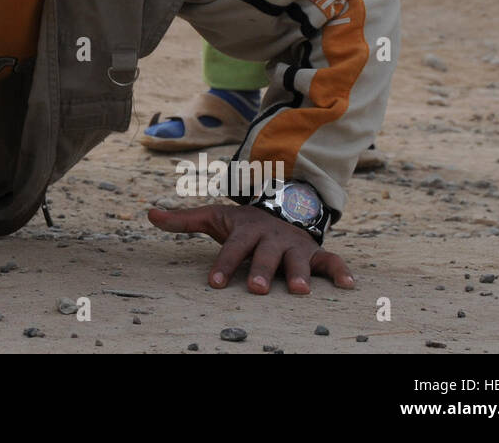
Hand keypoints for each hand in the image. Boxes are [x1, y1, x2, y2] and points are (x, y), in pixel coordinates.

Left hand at [147, 203, 353, 294]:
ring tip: (300, 291)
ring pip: (298, 260)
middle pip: (266, 256)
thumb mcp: (214, 218)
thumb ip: (184, 220)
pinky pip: (331, 261)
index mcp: (247, 230)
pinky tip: (349, 286)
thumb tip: (149, 214)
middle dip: (262, 271)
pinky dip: (341, 271)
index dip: (224, 265)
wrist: (281, 208)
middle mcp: (272, 237)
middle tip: (257, 289)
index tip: (215, 284)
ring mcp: (295, 245)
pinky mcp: (315, 254)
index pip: (232, 248)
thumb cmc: (243, 224)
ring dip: (300, 274)